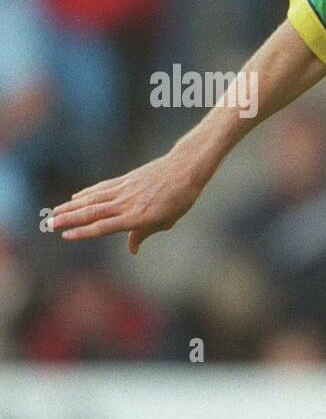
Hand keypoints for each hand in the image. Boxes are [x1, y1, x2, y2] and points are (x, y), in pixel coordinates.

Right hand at [51, 154, 204, 254]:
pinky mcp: (124, 179)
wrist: (184, 170)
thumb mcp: (166, 222)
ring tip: (54, 212)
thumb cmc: (179, 200)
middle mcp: (125, 203)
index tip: (66, 236)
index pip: (103, 227)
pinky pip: (101, 188)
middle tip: (49, 225)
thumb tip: (132, 249)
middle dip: (68, 220)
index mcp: (136, 217)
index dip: (83, 232)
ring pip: (92, 199)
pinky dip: (87, 193)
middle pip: (91, 212)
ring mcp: (123, 189)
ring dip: (71, 206)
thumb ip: (144, 233)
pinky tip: (75, 197)